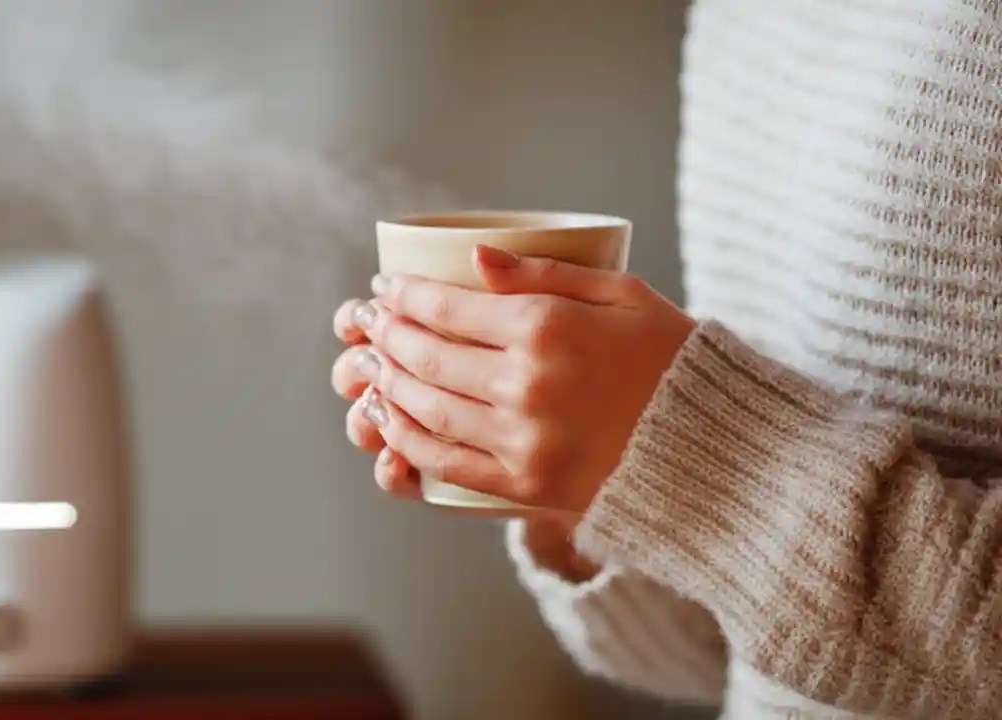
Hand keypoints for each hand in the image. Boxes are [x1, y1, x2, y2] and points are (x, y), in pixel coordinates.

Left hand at [331, 244, 694, 514]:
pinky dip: (409, 440)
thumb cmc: (671, 360)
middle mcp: (526, 384)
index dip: (406, 296)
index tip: (387, 288)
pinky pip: (447, 463)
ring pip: (427, 408)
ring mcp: (523, 440)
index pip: (448, 308)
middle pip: (427, 356)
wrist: (715, 449)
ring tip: (372, 366)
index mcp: (548, 329)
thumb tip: (475, 257)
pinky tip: (389, 421)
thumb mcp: (623, 295)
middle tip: (370, 323)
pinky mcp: (526, 487)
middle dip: (387, 335)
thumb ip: (545, 273)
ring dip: (388, 384)